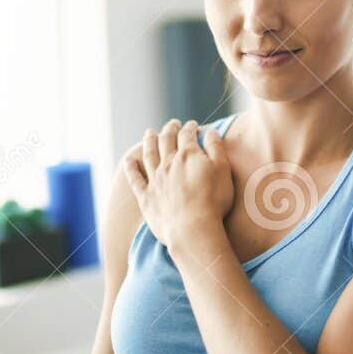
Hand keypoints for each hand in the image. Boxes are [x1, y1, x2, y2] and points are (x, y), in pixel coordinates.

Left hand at [123, 119, 234, 255]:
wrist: (192, 229)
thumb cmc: (213, 201)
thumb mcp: (223, 170)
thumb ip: (216, 148)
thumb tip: (210, 131)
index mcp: (188, 155)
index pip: (187, 135)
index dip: (190, 128)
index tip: (192, 125)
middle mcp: (168, 163)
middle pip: (166, 140)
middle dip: (169, 130)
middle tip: (172, 124)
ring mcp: (155, 180)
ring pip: (149, 154)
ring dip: (149, 141)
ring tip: (149, 132)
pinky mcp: (146, 197)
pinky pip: (135, 178)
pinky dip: (131, 168)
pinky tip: (129, 160)